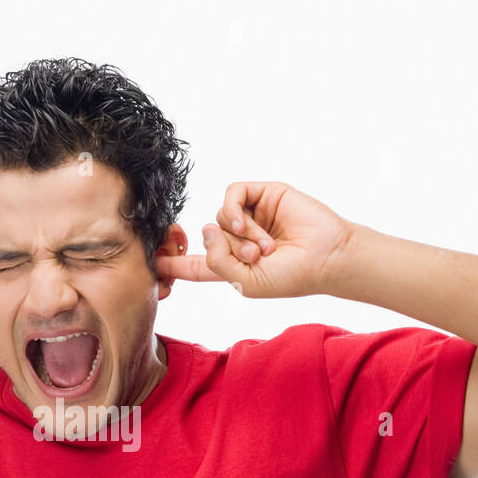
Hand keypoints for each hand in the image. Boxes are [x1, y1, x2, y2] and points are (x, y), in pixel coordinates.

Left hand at [155, 182, 352, 297]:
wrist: (327, 256)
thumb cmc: (292, 276)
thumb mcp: (246, 282)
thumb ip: (217, 263)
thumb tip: (205, 228)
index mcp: (232, 266)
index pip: (194, 265)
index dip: (172, 264)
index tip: (150, 263)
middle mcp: (237, 239)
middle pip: (207, 237)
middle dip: (227, 249)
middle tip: (255, 257)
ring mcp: (249, 215)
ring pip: (219, 217)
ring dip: (239, 234)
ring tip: (265, 246)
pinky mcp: (261, 195)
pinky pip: (231, 195)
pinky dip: (235, 210)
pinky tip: (250, 225)